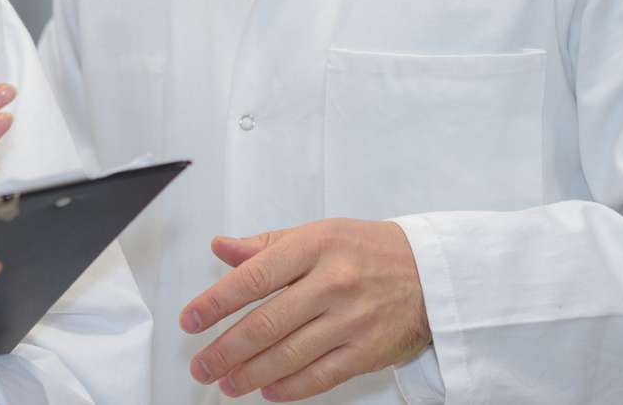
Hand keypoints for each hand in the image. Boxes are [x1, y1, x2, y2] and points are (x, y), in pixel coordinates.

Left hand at [182, 219, 429, 400]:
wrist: (432, 273)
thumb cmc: (367, 250)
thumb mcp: (316, 234)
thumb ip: (265, 245)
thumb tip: (220, 248)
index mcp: (314, 246)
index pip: (253, 278)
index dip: (216, 303)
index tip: (190, 320)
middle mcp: (332, 283)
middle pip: (267, 323)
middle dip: (226, 349)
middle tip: (202, 365)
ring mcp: (351, 319)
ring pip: (290, 354)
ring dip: (251, 373)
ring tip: (226, 383)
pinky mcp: (368, 351)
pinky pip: (321, 375)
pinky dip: (290, 387)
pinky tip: (267, 391)